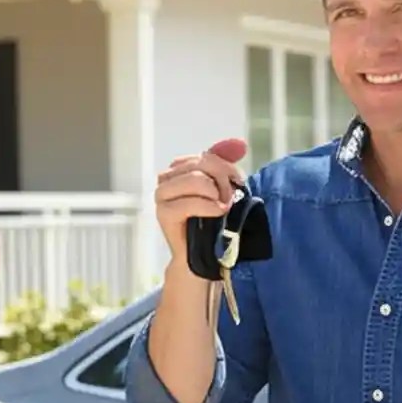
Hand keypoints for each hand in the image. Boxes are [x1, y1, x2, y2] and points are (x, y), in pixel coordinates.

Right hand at [154, 138, 247, 262]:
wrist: (202, 258)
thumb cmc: (213, 224)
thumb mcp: (223, 191)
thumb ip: (226, 166)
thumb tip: (239, 144)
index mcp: (180, 169)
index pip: (206, 156)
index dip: (226, 167)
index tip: (239, 183)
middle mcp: (167, 179)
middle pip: (201, 164)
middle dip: (223, 180)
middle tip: (231, 198)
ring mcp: (162, 196)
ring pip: (194, 180)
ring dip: (215, 193)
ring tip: (223, 207)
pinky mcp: (163, 214)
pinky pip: (188, 203)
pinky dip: (208, 206)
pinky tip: (218, 212)